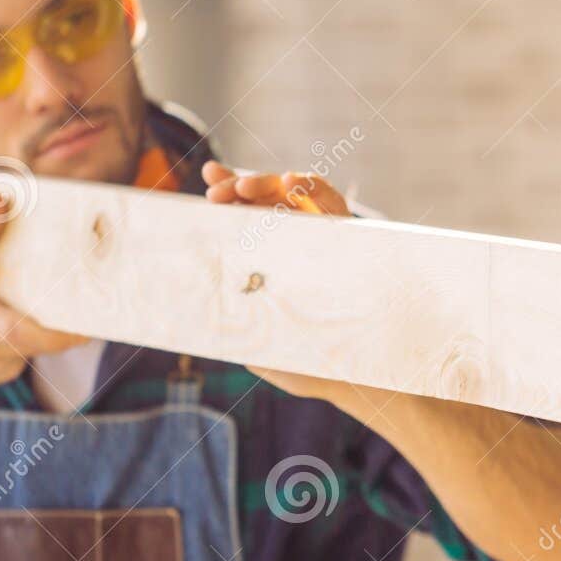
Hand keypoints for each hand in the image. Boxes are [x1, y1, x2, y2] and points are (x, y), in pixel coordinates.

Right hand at [0, 196, 89, 400]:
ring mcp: (5, 369)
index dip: (71, 329)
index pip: (37, 334)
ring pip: (41, 342)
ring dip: (43, 321)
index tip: (94, 310)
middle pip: (50, 338)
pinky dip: (28, 333)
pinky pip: (30, 350)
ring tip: (39, 295)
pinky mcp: (7, 375)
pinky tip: (12, 317)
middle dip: (68, 316)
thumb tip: (4, 197)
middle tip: (86, 287)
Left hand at [201, 159, 352, 402]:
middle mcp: (298, 243)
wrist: (354, 380)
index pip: (247, 218)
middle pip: (265, 200)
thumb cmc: (307, 365)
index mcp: (273, 259)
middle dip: (238, 187)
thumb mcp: (260, 346)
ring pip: (295, 194)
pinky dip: (314, 186)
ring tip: (243, 187)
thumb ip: (239, 326)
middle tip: (217, 193)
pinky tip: (292, 181)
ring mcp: (325, 237)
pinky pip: (333, 202)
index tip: (208, 180)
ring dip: (267, 182)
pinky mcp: (350, 239)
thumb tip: (206, 313)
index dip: (228, 195)